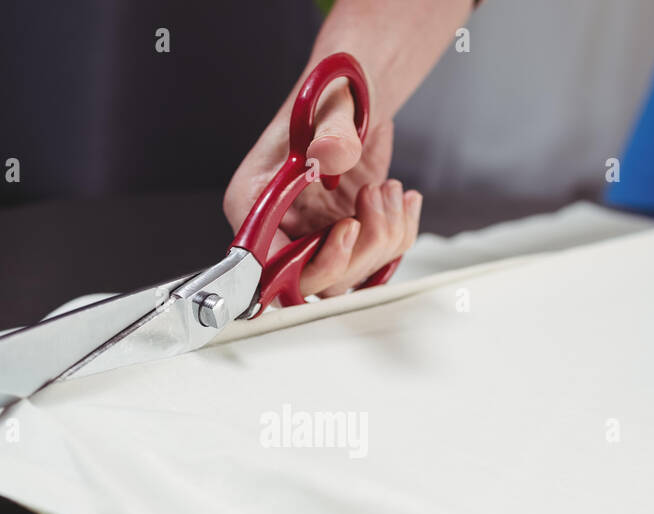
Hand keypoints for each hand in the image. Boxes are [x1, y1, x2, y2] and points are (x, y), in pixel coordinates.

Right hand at [223, 78, 421, 298]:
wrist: (358, 94)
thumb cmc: (331, 94)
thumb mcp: (331, 107)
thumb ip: (332, 134)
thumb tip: (330, 153)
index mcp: (254, 200)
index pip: (266, 263)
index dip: (309, 261)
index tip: (345, 229)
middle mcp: (279, 226)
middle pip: (311, 280)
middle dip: (355, 251)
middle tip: (370, 204)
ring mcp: (313, 236)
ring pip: (348, 276)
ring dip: (383, 235)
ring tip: (386, 188)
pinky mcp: (343, 239)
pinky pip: (375, 261)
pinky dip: (398, 232)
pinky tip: (398, 198)